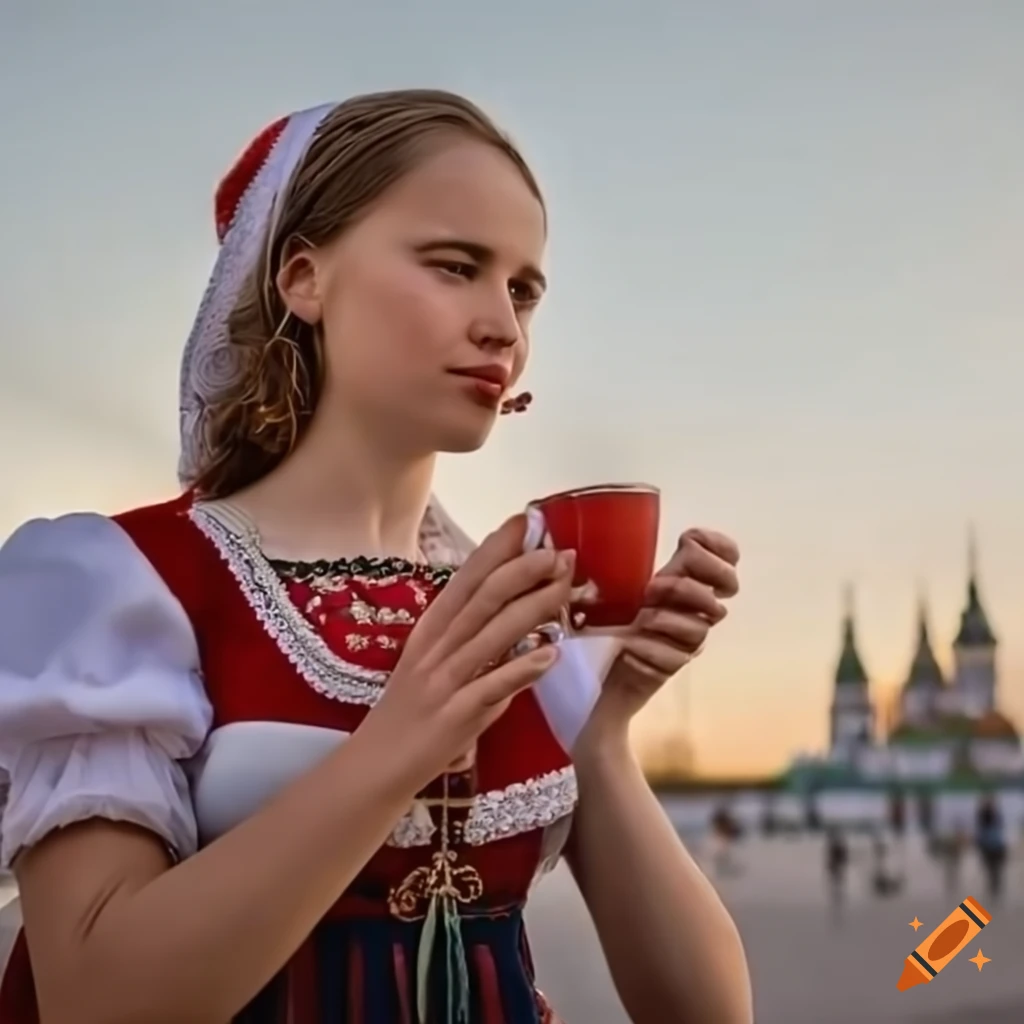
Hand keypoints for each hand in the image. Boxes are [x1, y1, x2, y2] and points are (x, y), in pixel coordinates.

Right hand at [364, 514, 574, 783]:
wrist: (378, 763)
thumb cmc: (411, 709)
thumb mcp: (433, 662)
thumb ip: (469, 636)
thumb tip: (515, 608)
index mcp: (430, 630)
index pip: (465, 579)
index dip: (495, 549)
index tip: (524, 521)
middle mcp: (436, 648)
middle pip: (482, 599)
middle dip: (522, 570)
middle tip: (558, 552)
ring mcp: (445, 681)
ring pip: (492, 635)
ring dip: (532, 608)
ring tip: (564, 588)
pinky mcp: (457, 715)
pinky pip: (493, 687)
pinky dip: (522, 669)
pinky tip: (550, 655)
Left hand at [589, 528, 739, 725]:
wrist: (607, 671)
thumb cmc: (612, 623)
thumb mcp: (611, 587)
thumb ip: (609, 567)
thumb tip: (575, 548)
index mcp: (685, 579)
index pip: (726, 556)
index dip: (718, 545)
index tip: (689, 541)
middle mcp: (696, 606)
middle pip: (727, 583)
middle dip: (697, 579)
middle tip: (655, 586)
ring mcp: (691, 636)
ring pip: (703, 622)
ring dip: (670, 615)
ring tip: (641, 615)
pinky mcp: (676, 664)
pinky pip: (677, 654)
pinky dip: (653, 646)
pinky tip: (632, 643)